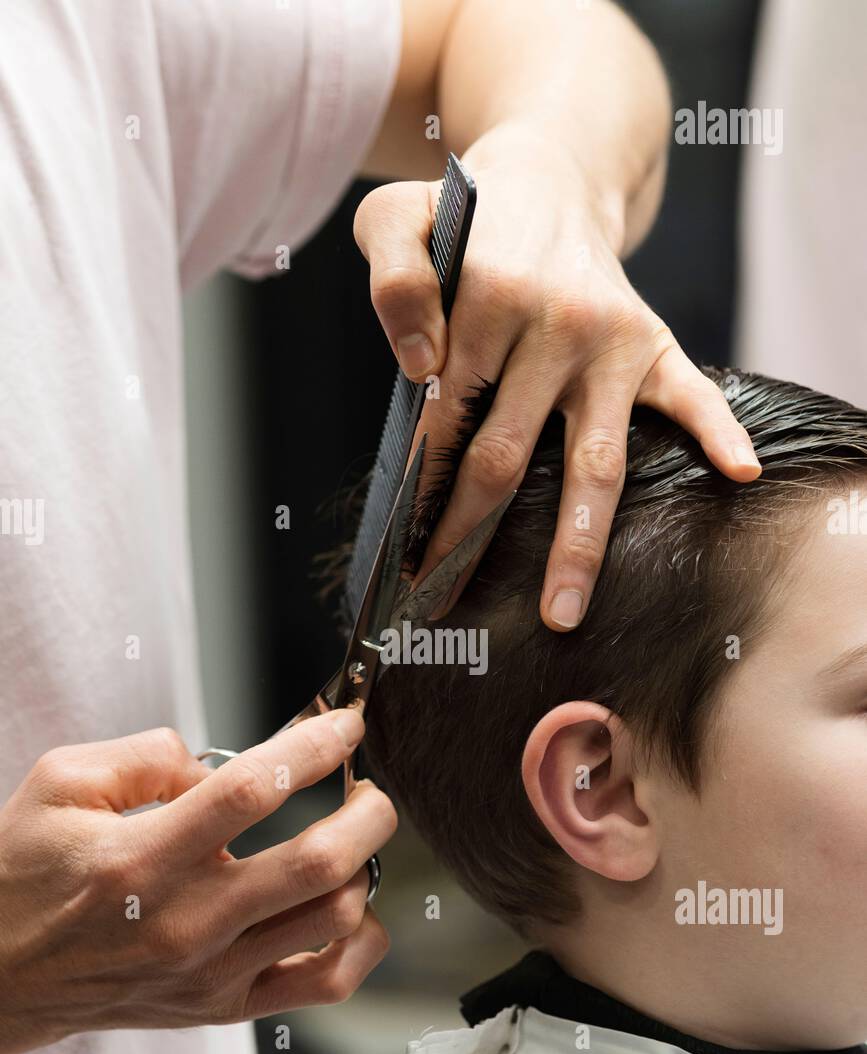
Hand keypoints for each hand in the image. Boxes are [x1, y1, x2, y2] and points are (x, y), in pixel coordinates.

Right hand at [0, 710, 395, 1053]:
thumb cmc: (25, 878)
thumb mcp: (60, 783)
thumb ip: (146, 754)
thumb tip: (217, 763)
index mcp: (143, 857)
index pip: (253, 791)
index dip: (314, 747)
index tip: (343, 724)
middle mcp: (186, 920)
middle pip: (317, 862)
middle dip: (368, 810)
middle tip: (368, 786)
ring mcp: (212, 971)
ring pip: (333, 920)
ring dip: (365, 867)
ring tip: (353, 839)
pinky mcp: (225, 1006)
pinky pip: (325, 984)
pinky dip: (359, 941)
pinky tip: (349, 906)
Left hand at [354, 126, 760, 628]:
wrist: (549, 179)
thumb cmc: (462, 218)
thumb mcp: (396, 217)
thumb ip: (393, 279)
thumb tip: (423, 365)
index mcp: (487, 299)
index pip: (444, 420)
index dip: (418, 492)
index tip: (402, 556)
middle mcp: (557, 326)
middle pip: (507, 459)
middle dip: (468, 540)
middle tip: (440, 603)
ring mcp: (613, 343)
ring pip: (595, 461)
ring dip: (579, 544)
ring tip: (563, 612)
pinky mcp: (654, 344)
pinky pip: (693, 394)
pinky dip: (718, 430)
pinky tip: (738, 474)